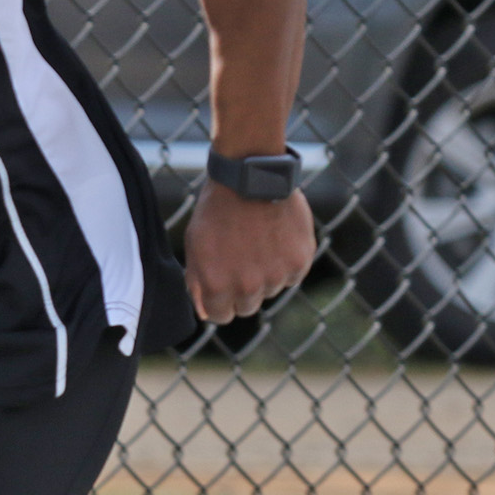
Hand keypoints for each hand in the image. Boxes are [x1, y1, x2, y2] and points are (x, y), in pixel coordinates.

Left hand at [182, 182, 315, 323]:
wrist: (249, 177)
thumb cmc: (217, 210)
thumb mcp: (195, 245)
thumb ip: (198, 282)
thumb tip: (205, 313)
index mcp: (217, 285)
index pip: (219, 316)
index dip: (217, 302)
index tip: (220, 286)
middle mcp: (248, 287)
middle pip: (246, 307)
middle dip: (241, 290)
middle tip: (239, 259)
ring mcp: (276, 276)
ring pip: (270, 290)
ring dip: (264, 274)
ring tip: (256, 241)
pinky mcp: (300, 262)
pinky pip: (292, 275)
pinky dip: (285, 262)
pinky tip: (274, 237)